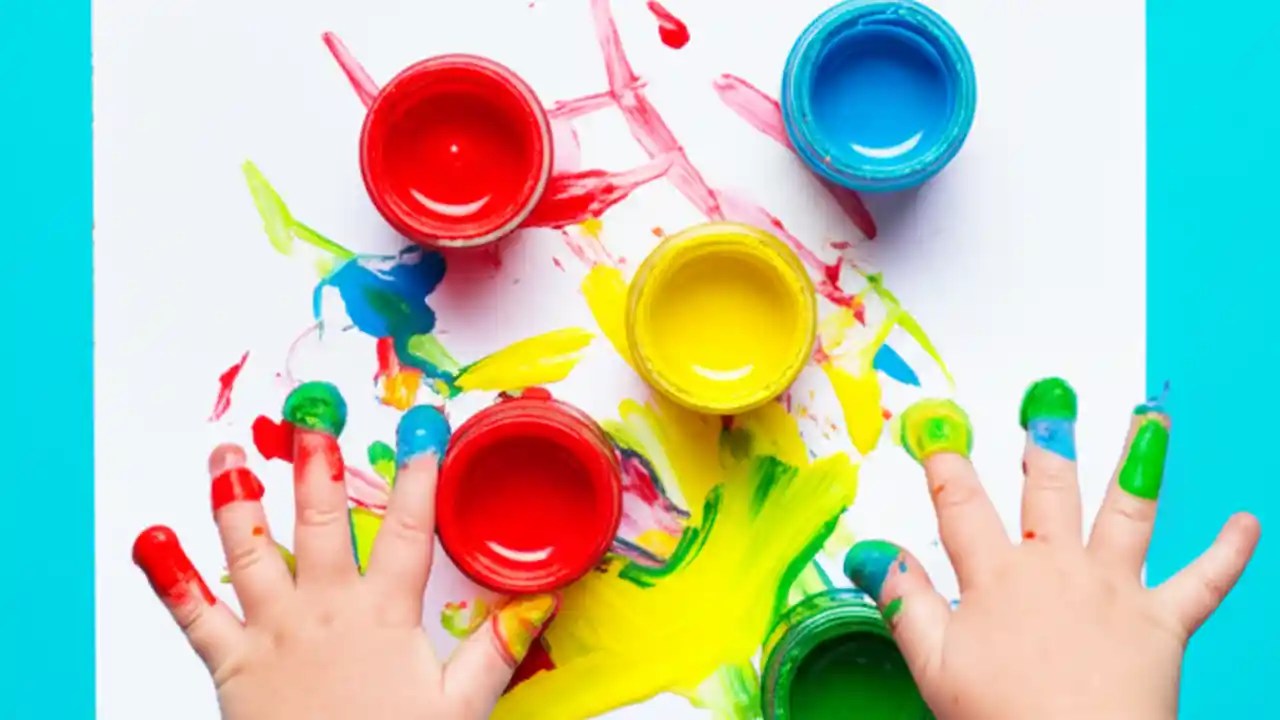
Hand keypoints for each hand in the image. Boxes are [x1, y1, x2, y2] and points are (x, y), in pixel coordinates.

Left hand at [132, 401, 556, 719]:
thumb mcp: (459, 709)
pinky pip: (192, 615)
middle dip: (317, 465)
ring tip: (226, 452)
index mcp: (384, 615)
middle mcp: (324, 610)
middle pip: (323, 522)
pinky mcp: (230, 662)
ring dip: (236, 498)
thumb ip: (497, 651)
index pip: (410, 531)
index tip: (425, 430)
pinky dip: (169, 578)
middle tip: (312, 418)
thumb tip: (542, 601)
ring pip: (251, 550)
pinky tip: (151, 540)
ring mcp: (272, 631)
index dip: (420, 477)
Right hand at [844, 379, 1259, 719]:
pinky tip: (1248, 523)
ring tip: (1152, 419)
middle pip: (1049, 490)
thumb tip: (871, 551)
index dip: (944, 463)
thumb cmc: (1004, 719)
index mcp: (998, 578)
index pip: (962, 505)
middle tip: (1047, 402)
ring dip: (1141, 461)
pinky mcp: (1164, 622)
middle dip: (1045, 443)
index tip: (933, 427)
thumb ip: (905, 601)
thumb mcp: (934, 663)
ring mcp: (1115, 589)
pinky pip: (1205, 580)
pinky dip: (1230, 551)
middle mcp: (1058, 568)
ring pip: (1128, 511)